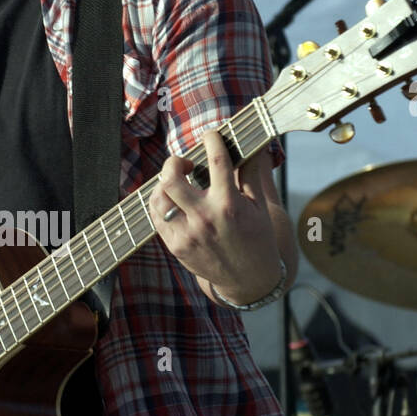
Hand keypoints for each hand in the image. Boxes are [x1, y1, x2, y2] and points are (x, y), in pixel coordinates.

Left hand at [149, 129, 283, 303]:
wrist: (248, 280)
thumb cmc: (257, 238)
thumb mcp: (260, 206)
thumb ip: (251, 173)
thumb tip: (254, 144)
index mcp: (229, 205)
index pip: (216, 161)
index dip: (212, 140)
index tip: (211, 135)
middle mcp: (205, 219)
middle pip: (171, 178)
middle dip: (174, 161)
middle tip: (185, 163)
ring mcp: (187, 234)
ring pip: (159, 197)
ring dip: (165, 182)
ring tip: (177, 182)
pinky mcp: (176, 246)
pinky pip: (157, 217)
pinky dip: (161, 202)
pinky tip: (173, 199)